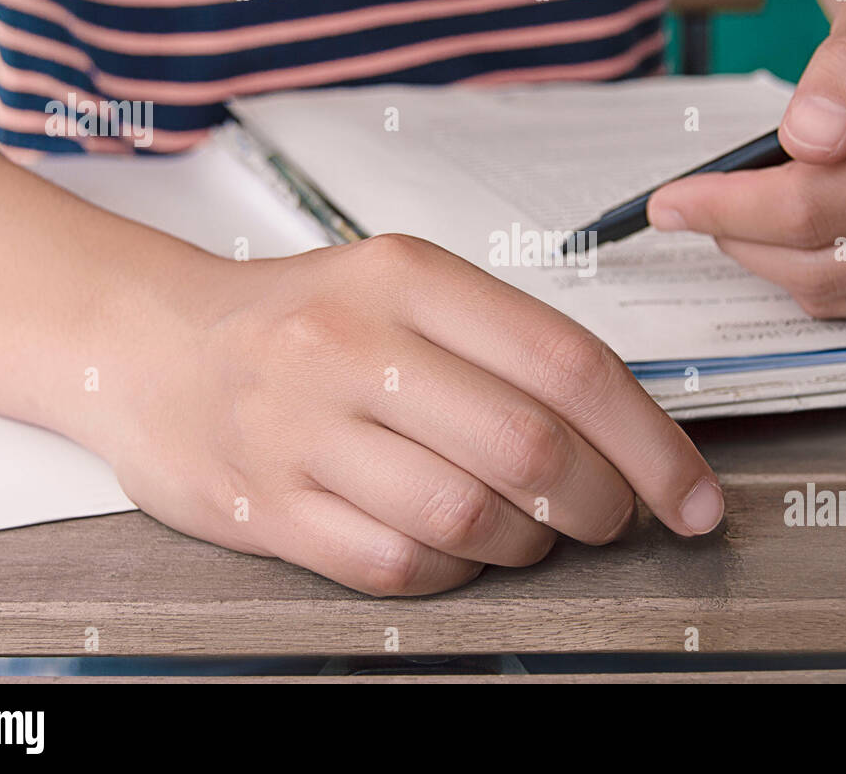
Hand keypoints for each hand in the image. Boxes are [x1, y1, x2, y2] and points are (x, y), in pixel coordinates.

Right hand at [100, 236, 722, 595]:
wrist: (151, 345)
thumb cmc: (301, 320)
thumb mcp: (403, 289)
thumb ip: (506, 345)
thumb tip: (630, 434)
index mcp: (407, 276)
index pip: (568, 362)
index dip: (653, 443)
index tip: (694, 496)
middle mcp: (352, 345)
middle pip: (530, 448)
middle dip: (604, 503)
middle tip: (615, 517)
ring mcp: (300, 429)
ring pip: (469, 516)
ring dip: (529, 542)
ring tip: (529, 529)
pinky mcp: (265, 506)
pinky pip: (399, 563)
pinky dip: (455, 569)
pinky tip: (458, 545)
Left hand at [647, 0, 845, 317]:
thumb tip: (810, 135)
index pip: (816, 200)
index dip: (727, 206)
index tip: (668, 201)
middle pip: (818, 254)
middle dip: (736, 233)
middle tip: (688, 208)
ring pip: (831, 290)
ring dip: (767, 258)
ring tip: (742, 214)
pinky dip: (811, 275)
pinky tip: (801, 234)